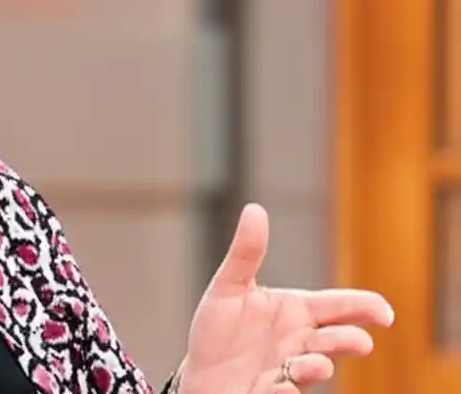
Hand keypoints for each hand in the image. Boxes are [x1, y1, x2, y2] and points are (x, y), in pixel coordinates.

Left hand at [175, 204, 393, 392]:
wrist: (200, 373)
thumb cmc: (220, 330)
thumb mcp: (228, 288)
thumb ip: (246, 254)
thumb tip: (255, 209)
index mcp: (297, 313)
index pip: (337, 307)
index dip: (362, 308)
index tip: (383, 313)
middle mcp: (301, 343)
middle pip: (333, 340)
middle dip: (348, 341)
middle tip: (360, 342)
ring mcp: (289, 371)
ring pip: (314, 370)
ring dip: (317, 367)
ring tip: (316, 364)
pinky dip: (284, 392)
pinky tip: (282, 386)